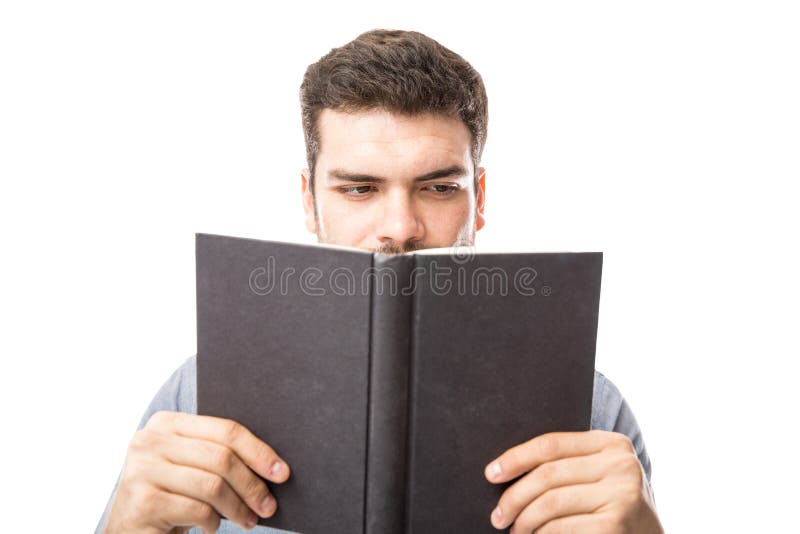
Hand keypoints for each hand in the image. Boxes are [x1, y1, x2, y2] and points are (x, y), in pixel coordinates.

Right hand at [103, 411, 290, 533]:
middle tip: (269, 506)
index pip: (226, 430)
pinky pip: (197, 510)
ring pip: (212, 486)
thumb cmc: (171, 493)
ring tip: (248, 520)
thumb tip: (273, 466)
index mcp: (167, 422)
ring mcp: (142, 470)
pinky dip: (212, 522)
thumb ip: (219, 454)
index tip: (282, 472)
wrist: (128, 529)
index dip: (259, 451)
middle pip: (222, 458)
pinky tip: (211, 527)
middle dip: (252, 485)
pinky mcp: (142, 502)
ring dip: (237, 508)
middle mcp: (150, 440)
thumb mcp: (192, 466)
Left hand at [484, 430, 662, 532]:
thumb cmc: (613, 506)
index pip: (551, 444)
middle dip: (514, 497)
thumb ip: (568, 464)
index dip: (516, 458)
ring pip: (550, 504)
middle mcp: (621, 465)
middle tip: (498, 516)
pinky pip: (561, 528)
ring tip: (515, 530)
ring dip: (524, 521)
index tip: (491, 473)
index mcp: (612, 444)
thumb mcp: (599, 475)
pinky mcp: (615, 525)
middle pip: (547, 475)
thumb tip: (506, 468)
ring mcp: (621, 495)